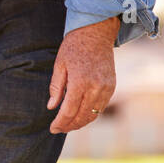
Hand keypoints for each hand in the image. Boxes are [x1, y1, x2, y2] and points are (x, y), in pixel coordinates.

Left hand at [46, 16, 119, 132]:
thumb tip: (51, 107)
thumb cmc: (74, 47)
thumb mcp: (59, 65)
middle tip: (58, 129)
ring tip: (68, 125)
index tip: (52, 128)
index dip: (60, 123)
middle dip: (69, 126)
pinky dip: (91, 114)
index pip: (68, 111)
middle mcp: (95, 87)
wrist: (96, 33)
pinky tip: (81, 115)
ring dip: (80, 123)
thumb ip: (56, 88)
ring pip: (93, 115)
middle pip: (81, 116)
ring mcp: (106, 88)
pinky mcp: (111, 87)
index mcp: (79, 82)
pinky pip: (101, 107)